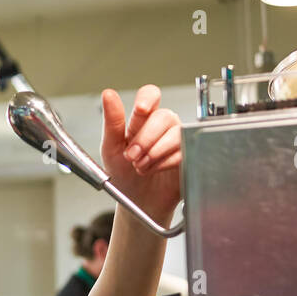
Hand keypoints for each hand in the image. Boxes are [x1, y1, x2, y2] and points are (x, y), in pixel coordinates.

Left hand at [98, 86, 181, 223]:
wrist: (136, 201)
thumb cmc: (124, 173)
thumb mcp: (111, 148)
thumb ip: (112, 122)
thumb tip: (108, 94)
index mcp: (143, 118)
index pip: (151, 95)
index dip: (148, 99)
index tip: (141, 110)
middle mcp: (162, 125)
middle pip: (163, 116)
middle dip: (145, 138)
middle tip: (132, 156)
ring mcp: (177, 139)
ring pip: (175, 134)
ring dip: (154, 153)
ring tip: (141, 167)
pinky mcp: (188, 154)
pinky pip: (184, 151)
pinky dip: (165, 163)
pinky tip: (155, 170)